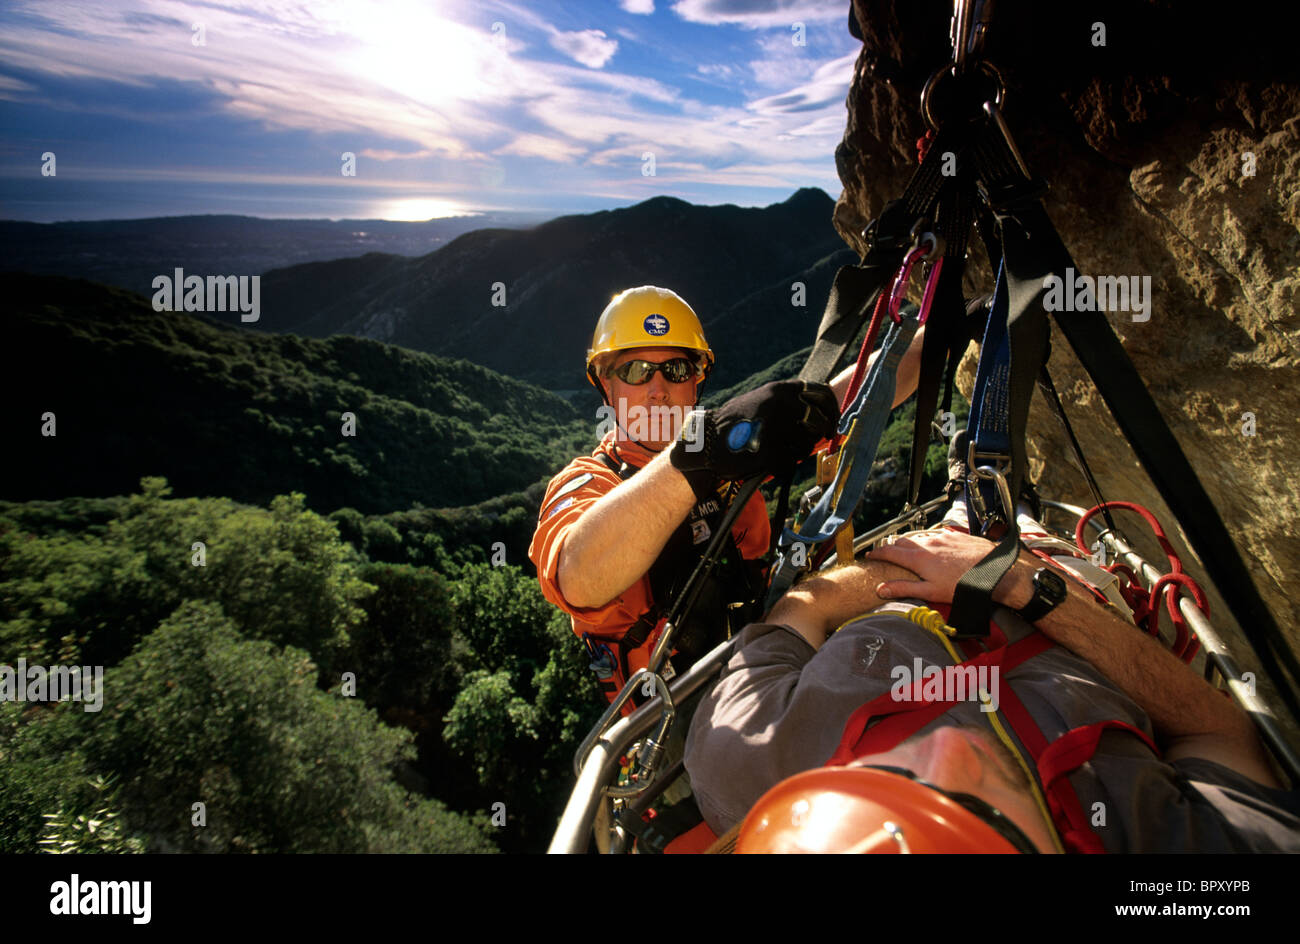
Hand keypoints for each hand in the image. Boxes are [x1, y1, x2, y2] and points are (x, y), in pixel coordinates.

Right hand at [668, 380, 837, 480]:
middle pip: (819, 422)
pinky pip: (789, 463)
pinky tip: (767, 462)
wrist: (706, 441)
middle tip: (813, 441)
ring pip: (806, 445)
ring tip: (779, 451)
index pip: (822, 393)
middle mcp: (780, 404)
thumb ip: (788, 404)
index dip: (832, 410)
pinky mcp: (768, 451)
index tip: (831, 421)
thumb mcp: (761, 401)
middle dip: (819, 435)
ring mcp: (775, 427)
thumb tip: (821, 415)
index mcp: (780, 389)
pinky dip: (781, 467)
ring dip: (797, 452)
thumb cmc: (735, 424)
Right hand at [864, 528, 1027, 605]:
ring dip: (910, 543)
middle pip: (902, 541)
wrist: (994, 571)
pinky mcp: (955, 535)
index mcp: (918, 558)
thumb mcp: (930, 592)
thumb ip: (904, 588)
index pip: (889, 551)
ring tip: (908, 552)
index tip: (870, 555)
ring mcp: (942, 537)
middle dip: (892, 547)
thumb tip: (881, 589)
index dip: (877, 553)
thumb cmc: (964, 585)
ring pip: (919, 537)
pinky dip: (926, 540)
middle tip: (887, 555)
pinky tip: (932, 547)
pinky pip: (934, 534)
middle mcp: (927, 544)